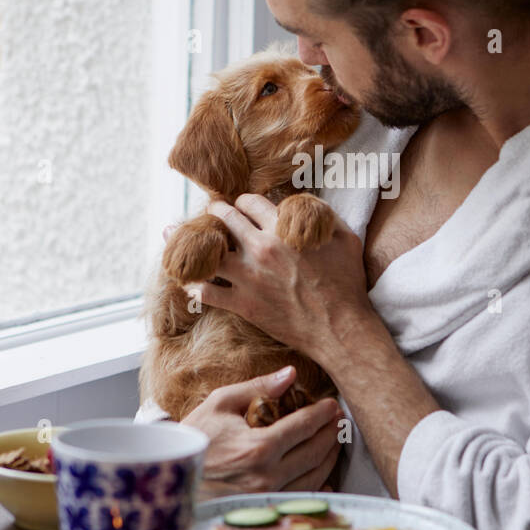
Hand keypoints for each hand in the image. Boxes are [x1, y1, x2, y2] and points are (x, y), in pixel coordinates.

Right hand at [181, 366, 343, 497]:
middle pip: (315, 452)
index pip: (304, 427)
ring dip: (329, 457)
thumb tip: (290, 375)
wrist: (173, 476)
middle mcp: (267, 475)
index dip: (322, 414)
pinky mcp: (264, 507)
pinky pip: (301, 498)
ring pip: (314, 477)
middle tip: (338, 421)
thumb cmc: (195, 438)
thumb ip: (257, 387)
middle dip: (331, 433)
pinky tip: (324, 476)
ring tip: (333, 441)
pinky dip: (318, 486)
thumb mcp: (220, 404)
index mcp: (258, 447)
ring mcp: (267, 495)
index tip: (332, 405)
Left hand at [187, 194, 376, 364]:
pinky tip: (188, 281)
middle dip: (216, 211)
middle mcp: (260, 248)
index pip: (249, 202)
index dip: (244, 201)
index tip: (242, 205)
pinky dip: (194, 285)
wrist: (339, 328)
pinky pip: (206, 292)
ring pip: (208, 251)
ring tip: (183, 238)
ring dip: (194, 242)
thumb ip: (323, 215)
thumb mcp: (344, 238)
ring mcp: (247, 277)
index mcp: (283, 228)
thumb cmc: (346, 283)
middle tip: (212, 213)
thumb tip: (306, 203)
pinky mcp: (242, 303)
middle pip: (224, 218)